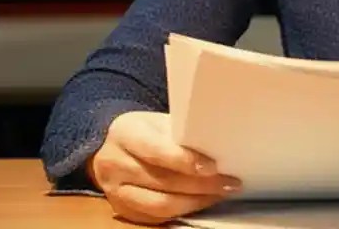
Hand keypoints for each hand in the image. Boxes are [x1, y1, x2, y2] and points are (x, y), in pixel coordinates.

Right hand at [89, 111, 241, 224]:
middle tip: (229, 183)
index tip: (213, 167)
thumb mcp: (157, 121)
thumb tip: (219, 146)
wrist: (109, 145)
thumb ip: (180, 133)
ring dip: (195, 202)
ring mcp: (115, 191)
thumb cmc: (144, 130)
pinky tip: (201, 203)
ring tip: (219, 195)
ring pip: (159, 205)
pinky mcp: (121, 210)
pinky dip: (182, 212)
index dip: (185, 161)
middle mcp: (115, 163)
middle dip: (200, 185)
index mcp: (125, 133)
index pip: (156, 150)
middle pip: (162, 181)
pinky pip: (155, 218)